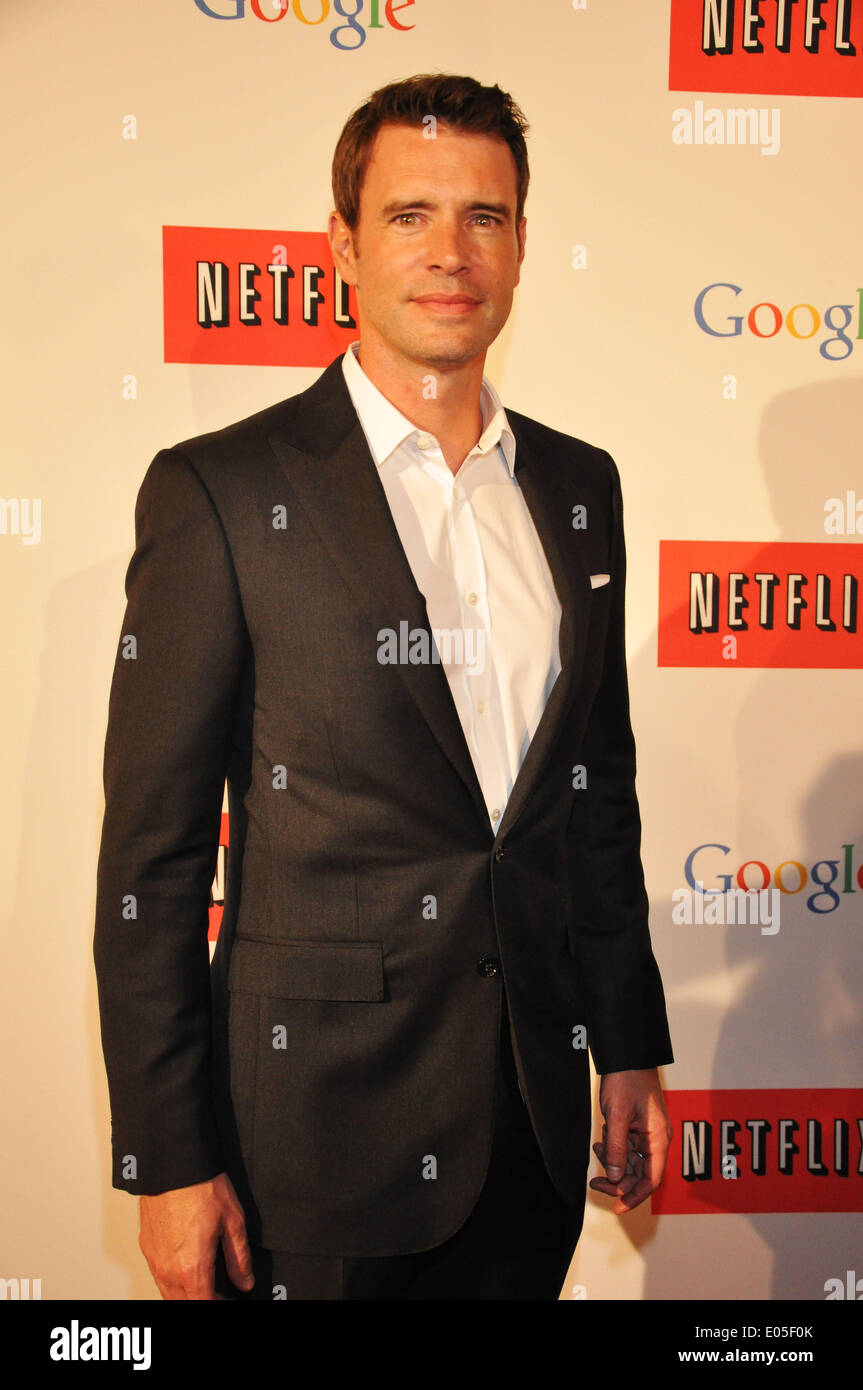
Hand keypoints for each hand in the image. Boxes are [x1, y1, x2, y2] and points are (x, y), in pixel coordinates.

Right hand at [139, 1171, 253, 1299]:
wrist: (172, 1163)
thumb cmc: (201, 1186)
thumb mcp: (233, 1221)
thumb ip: (239, 1258)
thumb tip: (244, 1281)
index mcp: (192, 1268)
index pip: (205, 1306)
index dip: (221, 1306)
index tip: (232, 1300)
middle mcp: (168, 1270)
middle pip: (184, 1305)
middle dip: (204, 1303)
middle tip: (221, 1295)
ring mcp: (154, 1260)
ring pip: (168, 1296)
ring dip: (187, 1297)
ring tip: (206, 1287)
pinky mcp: (146, 1248)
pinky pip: (158, 1278)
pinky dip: (172, 1284)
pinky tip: (185, 1273)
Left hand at [589, 1068, 671, 1214]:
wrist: (627, 1055)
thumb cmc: (627, 1080)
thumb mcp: (617, 1116)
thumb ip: (616, 1148)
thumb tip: (615, 1176)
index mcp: (658, 1139)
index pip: (651, 1180)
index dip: (634, 1197)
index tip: (617, 1209)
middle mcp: (657, 1140)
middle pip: (641, 1174)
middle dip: (618, 1180)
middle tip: (595, 1182)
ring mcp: (648, 1134)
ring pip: (632, 1162)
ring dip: (614, 1162)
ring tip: (596, 1149)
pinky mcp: (639, 1127)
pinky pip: (628, 1148)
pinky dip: (613, 1149)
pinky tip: (600, 1140)